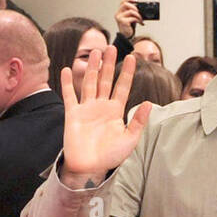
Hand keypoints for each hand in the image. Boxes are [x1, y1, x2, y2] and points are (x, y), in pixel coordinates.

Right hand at [59, 46, 151, 184]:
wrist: (89, 169)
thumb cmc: (110, 157)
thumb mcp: (129, 140)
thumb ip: (138, 122)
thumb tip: (149, 103)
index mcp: (115, 112)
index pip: (122, 87)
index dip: (127, 73)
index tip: (132, 57)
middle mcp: (101, 107)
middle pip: (105, 80)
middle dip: (109, 64)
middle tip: (111, 47)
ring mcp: (86, 109)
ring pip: (89, 83)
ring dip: (92, 68)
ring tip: (95, 52)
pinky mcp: (73, 114)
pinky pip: (70, 96)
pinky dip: (67, 83)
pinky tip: (67, 70)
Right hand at [114, 0, 142, 37]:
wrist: (126, 36)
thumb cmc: (128, 27)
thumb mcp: (130, 17)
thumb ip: (132, 11)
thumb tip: (141, 8)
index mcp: (119, 11)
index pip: (122, 1)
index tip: (136, 1)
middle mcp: (118, 14)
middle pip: (125, 4)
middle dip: (134, 7)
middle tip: (139, 11)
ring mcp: (119, 18)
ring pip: (130, 11)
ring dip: (138, 15)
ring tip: (141, 19)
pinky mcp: (123, 22)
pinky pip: (133, 18)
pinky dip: (138, 20)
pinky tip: (140, 23)